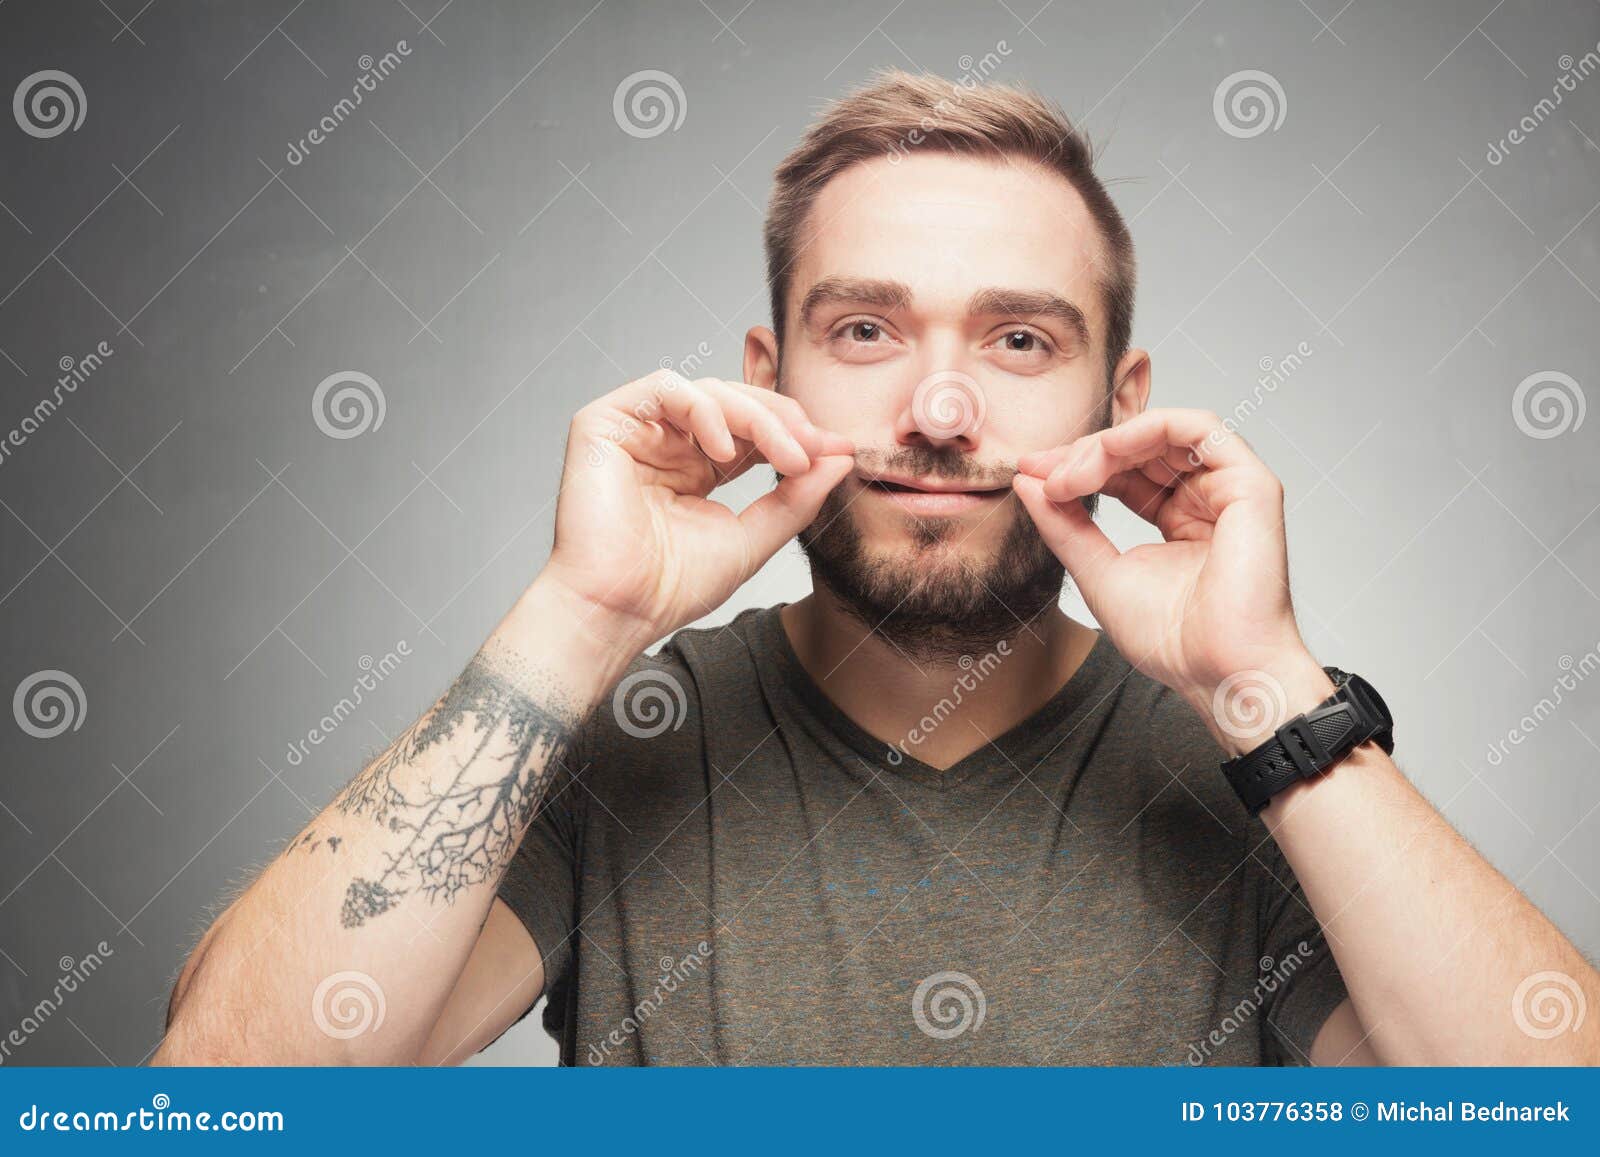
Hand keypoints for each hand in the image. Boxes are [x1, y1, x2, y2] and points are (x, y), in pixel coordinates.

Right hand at [542, 369, 853, 647]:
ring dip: (756, 417)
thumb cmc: (670, 586)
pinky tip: (726, 452)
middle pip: (734, 403)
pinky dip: (704, 410)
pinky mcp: (604, 423)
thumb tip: (839, 458)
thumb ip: (796, 498)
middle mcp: (666, 443)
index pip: (752, 429)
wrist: (617, 610)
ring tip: (784, 455)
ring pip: (707, 391)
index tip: (839, 451)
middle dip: (783, 421)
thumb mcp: (753, 537)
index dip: (795, 433)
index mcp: (696, 466)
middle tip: (816, 448)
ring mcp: (636, 431)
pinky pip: (665, 389)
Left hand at [1012, 408, 1327, 750]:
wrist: (1217, 672)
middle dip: (1083, 452)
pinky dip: (1146, 430)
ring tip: (1067, 474)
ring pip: (1165, 431)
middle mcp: (1207, 498)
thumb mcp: (1097, 571)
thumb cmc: (1171, 640)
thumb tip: (1026, 481)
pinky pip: (1199, 428)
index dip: (1076, 465)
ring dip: (1107, 444)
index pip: (1124, 472)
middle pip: (1140, 447)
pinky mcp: (1252, 484)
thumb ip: (1064, 525)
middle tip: (1041, 472)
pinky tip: (1105, 455)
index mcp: (1180, 518)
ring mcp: (1232, 488)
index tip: (1029, 473)